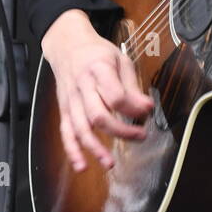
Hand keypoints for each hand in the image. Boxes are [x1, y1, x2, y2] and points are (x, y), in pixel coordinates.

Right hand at [41, 9, 153, 172]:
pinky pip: (66, 132)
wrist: (67, 45)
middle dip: (120, 131)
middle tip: (140, 135)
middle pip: (99, 115)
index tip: (146, 112)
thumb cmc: (97, 53)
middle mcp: (82, 86)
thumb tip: (147, 108)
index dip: (132, 108)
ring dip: (95, 148)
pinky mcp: (65, 110)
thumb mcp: (121, 60)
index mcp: (99, 69)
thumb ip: (132, 86)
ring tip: (109, 163)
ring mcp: (71, 100)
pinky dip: (72, 150)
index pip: (115, 95)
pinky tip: (81, 165)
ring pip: (81, 128)